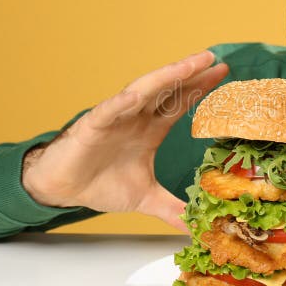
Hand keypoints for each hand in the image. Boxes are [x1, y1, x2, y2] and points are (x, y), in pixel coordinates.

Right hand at [22, 50, 227, 230]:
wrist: (62, 188)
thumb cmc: (100, 183)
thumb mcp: (146, 198)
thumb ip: (172, 209)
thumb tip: (195, 225)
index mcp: (150, 129)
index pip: (180, 103)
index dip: (200, 88)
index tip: (223, 74)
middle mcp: (136, 117)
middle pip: (167, 89)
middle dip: (191, 74)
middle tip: (214, 59)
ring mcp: (115, 118)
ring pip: (144, 91)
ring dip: (166, 76)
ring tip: (189, 64)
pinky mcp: (91, 126)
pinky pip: (108, 111)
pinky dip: (121, 103)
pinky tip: (136, 96)